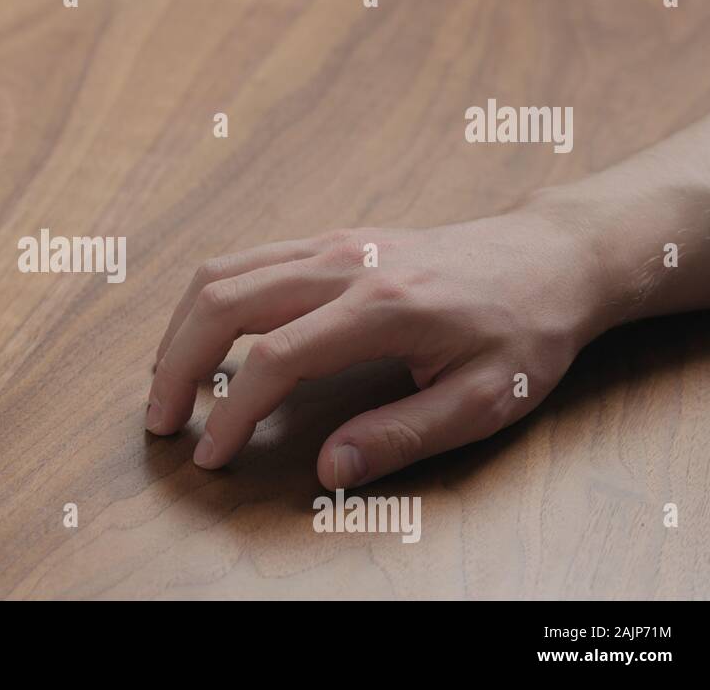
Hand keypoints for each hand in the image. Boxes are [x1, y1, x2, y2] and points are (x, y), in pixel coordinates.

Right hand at [146, 210, 612, 488]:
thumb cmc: (523, 331)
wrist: (548, 257)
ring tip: (167, 383)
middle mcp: (345, 263)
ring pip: (224, 272)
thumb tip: (329, 468)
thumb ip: (404, 435)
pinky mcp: (329, 240)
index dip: (232, 412)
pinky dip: (208, 302)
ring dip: (181, 328)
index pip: (274, 358)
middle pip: (225, 301)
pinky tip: (205, 340)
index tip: (211, 454)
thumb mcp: (485, 399)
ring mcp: (332, 243)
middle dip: (177, 364)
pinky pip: (246, 260)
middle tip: (161, 421)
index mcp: (383, 306)